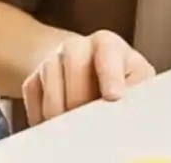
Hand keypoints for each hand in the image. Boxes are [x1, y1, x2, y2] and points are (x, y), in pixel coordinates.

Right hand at [21, 30, 155, 126]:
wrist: (84, 68)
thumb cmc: (118, 75)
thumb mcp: (136, 75)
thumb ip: (136, 85)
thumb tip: (132, 104)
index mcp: (107, 43)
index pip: (107, 54)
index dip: (110, 76)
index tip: (114, 96)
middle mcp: (76, 46)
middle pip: (75, 66)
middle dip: (83, 97)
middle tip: (91, 120)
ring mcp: (51, 61)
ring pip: (51, 84)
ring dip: (63, 110)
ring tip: (75, 126)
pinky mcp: (33, 80)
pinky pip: (34, 100)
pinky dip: (45, 117)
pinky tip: (58, 124)